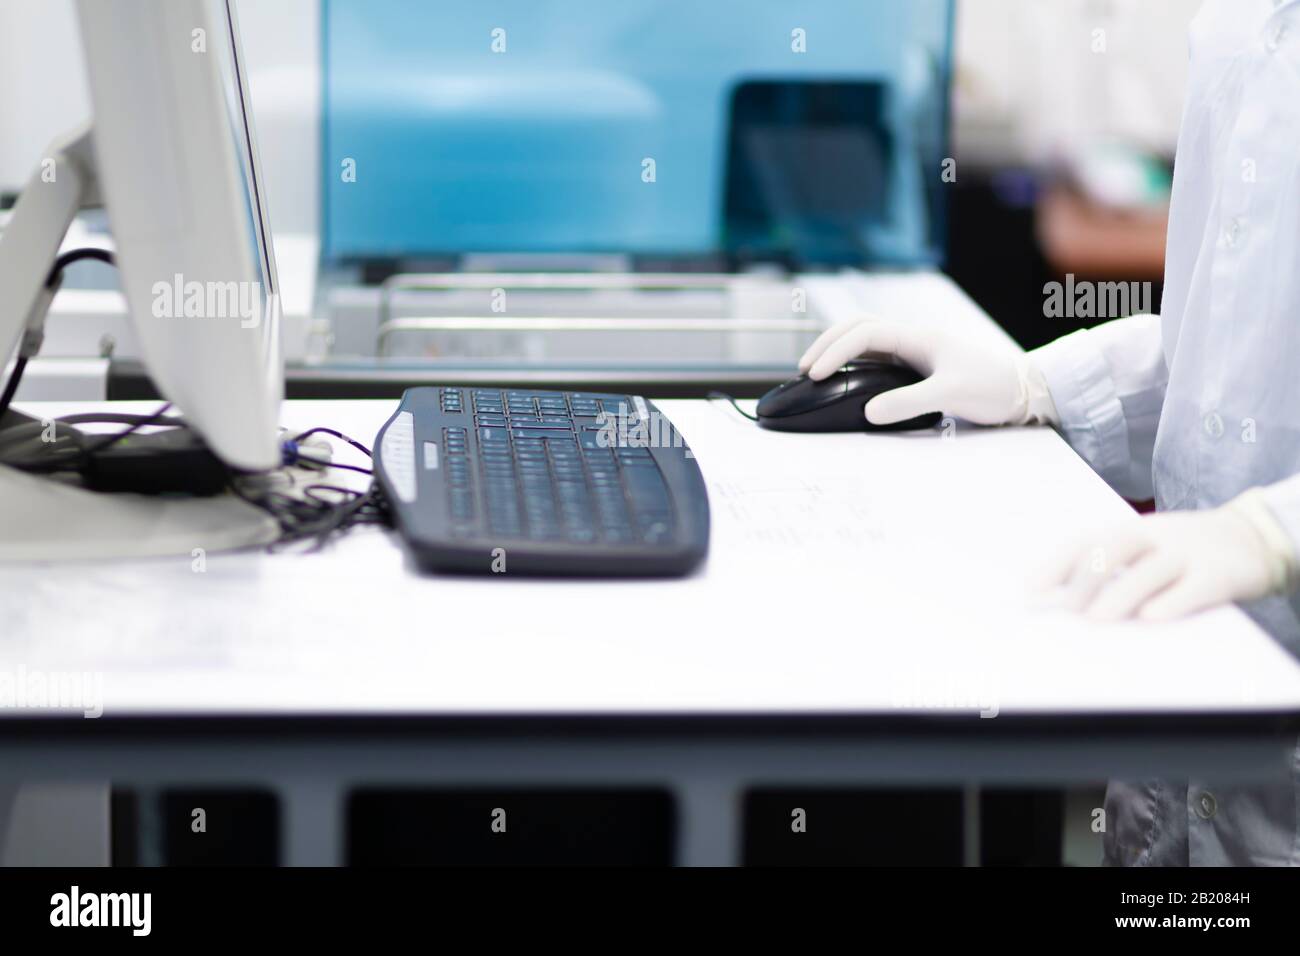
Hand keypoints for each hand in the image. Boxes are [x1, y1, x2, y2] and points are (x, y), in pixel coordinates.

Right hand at [798, 317, 1056, 426]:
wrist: (1023, 389)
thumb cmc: (993, 386)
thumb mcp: (951, 394)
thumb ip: (909, 402)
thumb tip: (868, 412)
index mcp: (918, 337)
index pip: (863, 334)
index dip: (834, 351)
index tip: (814, 374)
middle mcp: (912, 339)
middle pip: (857, 327)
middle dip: (826, 343)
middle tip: (804, 369)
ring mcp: (914, 351)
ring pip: (865, 340)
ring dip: (838, 350)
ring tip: (816, 372)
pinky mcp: (917, 365)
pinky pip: (876, 357)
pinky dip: (853, 363)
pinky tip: (844, 379)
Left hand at [1039, 506, 1286, 621]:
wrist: (1254, 537)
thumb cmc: (1183, 553)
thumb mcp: (1147, 551)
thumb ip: (1112, 571)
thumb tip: (1065, 603)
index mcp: (1132, 531)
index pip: (1087, 540)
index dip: (1057, 564)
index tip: (1030, 592)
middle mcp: (1156, 536)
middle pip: (1116, 546)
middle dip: (1087, 577)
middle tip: (1067, 610)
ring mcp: (1189, 553)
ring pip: (1152, 568)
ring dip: (1122, 593)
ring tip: (1098, 619)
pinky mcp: (1221, 574)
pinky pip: (1195, 587)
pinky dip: (1173, 601)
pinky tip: (1152, 617)